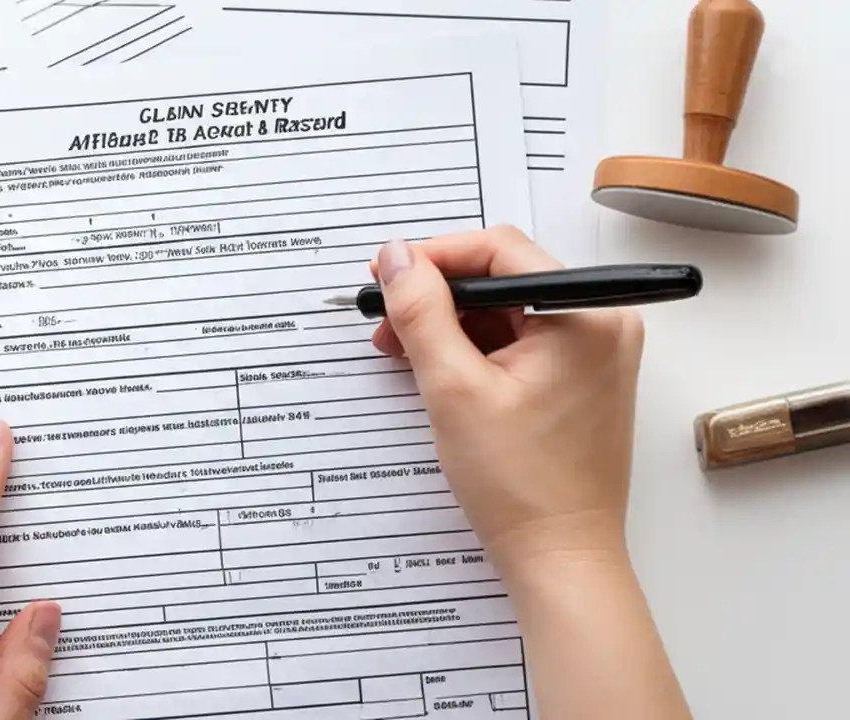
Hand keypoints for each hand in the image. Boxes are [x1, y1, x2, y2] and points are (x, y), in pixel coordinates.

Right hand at [371, 227, 644, 574]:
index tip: (388, 274)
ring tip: (402, 351)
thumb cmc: (521, 486)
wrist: (558, 557)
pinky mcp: (579, 378)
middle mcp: (602, 324)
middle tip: (387, 318)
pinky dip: (475, 350)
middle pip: (503, 278)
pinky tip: (436, 369)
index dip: (436, 257)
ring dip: (451, 325)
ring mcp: (594, 353)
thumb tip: (396, 258)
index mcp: (586, 316)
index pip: (500, 250)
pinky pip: (519, 342)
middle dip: (438, 296)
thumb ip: (421, 313)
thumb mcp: (453, 389)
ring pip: (506, 312)